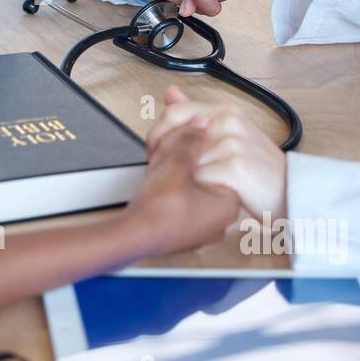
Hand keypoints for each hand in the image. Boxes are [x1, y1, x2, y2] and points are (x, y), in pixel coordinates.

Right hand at [128, 108, 242, 256]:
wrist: (132, 236)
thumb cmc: (156, 210)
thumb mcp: (176, 163)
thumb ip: (191, 140)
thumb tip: (200, 124)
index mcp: (228, 203)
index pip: (221, 161)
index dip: (199, 147)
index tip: (183, 144)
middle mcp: (219, 219)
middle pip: (207, 173)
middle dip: (185, 159)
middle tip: (168, 157)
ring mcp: (202, 227)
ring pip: (193, 186)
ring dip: (176, 171)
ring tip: (160, 170)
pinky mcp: (185, 230)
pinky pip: (183, 200)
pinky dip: (171, 188)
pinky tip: (157, 183)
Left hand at [148, 87, 287, 221]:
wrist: (291, 191)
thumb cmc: (257, 168)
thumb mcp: (227, 134)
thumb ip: (196, 114)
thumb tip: (170, 91)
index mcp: (225, 110)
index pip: (173, 113)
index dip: (156, 136)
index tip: (155, 154)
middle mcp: (229, 120)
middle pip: (176, 137)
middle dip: (167, 159)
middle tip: (174, 176)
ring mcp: (234, 141)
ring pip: (185, 160)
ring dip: (186, 177)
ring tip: (200, 186)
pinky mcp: (237, 166)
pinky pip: (200, 177)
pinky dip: (202, 189)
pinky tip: (212, 193)